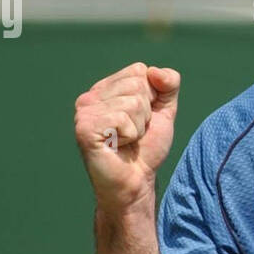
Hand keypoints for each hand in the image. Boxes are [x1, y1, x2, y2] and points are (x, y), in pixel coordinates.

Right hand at [74, 62, 180, 214]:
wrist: (136, 182)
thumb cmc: (146, 149)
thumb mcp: (164, 111)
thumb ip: (168, 85)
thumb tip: (154, 71)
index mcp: (106, 89)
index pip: (140, 70)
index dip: (152, 97)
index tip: (141, 119)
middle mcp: (91, 96)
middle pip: (137, 84)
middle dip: (145, 113)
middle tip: (133, 134)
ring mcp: (85, 111)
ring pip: (133, 102)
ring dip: (138, 127)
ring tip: (125, 141)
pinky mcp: (85, 128)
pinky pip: (122, 119)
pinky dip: (130, 136)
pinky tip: (117, 146)